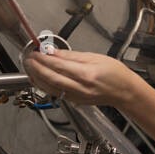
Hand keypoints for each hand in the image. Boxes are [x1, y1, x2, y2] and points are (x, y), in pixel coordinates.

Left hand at [22, 48, 136, 107]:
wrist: (125, 92)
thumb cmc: (116, 74)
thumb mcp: (96, 57)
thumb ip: (72, 56)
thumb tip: (54, 52)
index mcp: (87, 74)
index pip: (59, 66)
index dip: (44, 59)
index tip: (36, 52)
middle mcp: (81, 88)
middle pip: (52, 78)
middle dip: (37, 68)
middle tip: (29, 59)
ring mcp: (77, 97)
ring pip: (51, 88)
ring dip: (38, 78)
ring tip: (30, 68)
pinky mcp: (75, 101)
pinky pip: (56, 93)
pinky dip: (45, 85)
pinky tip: (40, 78)